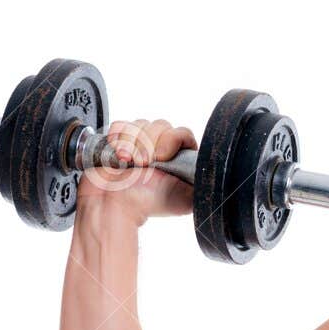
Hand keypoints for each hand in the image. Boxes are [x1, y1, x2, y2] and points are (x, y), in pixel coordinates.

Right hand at [77, 118, 195, 224]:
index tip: (161, 157)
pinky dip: (118, 137)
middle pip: (161, 125)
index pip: (182, 134)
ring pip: (141, 123)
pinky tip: (118, 153)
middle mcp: (161, 148)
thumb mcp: (186, 199)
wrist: (114, 206)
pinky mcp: (120, 140)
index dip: (171, 141)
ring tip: (127, 162)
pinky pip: (121, 125)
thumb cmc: (146, 204)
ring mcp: (140, 143)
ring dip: (132, 142)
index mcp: (180, 159)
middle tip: (141, 163)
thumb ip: (201, 185)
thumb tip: (215, 177)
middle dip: (148, 143)